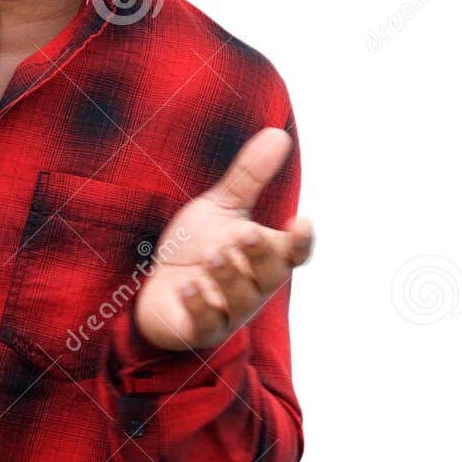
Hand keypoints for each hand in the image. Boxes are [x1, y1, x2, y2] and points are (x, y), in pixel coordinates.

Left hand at [134, 127, 314, 351]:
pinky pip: (206, 322)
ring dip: (228, 276)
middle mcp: (254, 285)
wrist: (159, 287)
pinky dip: (198, 305)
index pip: (295, 253)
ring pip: (240, 299)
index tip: (301, 223)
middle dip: (259, 255)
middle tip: (243, 233)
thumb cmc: (197, 246)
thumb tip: (278, 133)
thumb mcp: (221, 207)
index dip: (301, 242)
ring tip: (212, 255)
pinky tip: (186, 285)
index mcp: (264, 255)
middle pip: (270, 275)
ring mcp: (229, 310)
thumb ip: (248, 176)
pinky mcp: (200, 328)